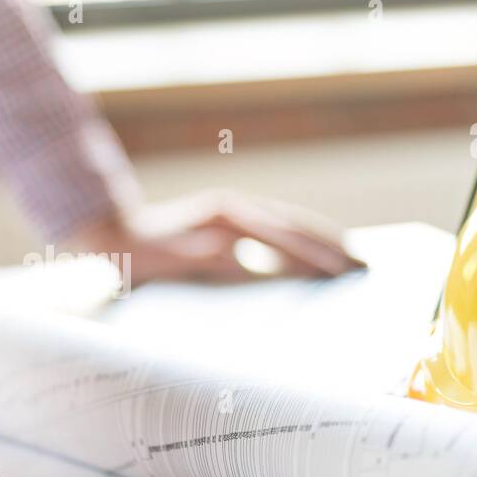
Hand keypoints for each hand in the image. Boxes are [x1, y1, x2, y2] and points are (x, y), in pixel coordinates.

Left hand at [69, 191, 365, 283]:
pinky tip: (315, 258)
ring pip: (289, 224)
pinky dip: (301, 241)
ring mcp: (233, 212)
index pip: (280, 236)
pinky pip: (276, 230)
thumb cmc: (140, 253)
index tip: (341, 269)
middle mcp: (234, 207)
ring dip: (320, 240)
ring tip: (351, 259)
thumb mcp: (166, 257)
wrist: (114, 233)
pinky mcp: (231, 221)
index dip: (312, 254)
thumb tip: (232, 252)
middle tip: (362, 265)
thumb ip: (198, 254)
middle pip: (293, 225)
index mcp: (224, 217)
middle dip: (329, 245)